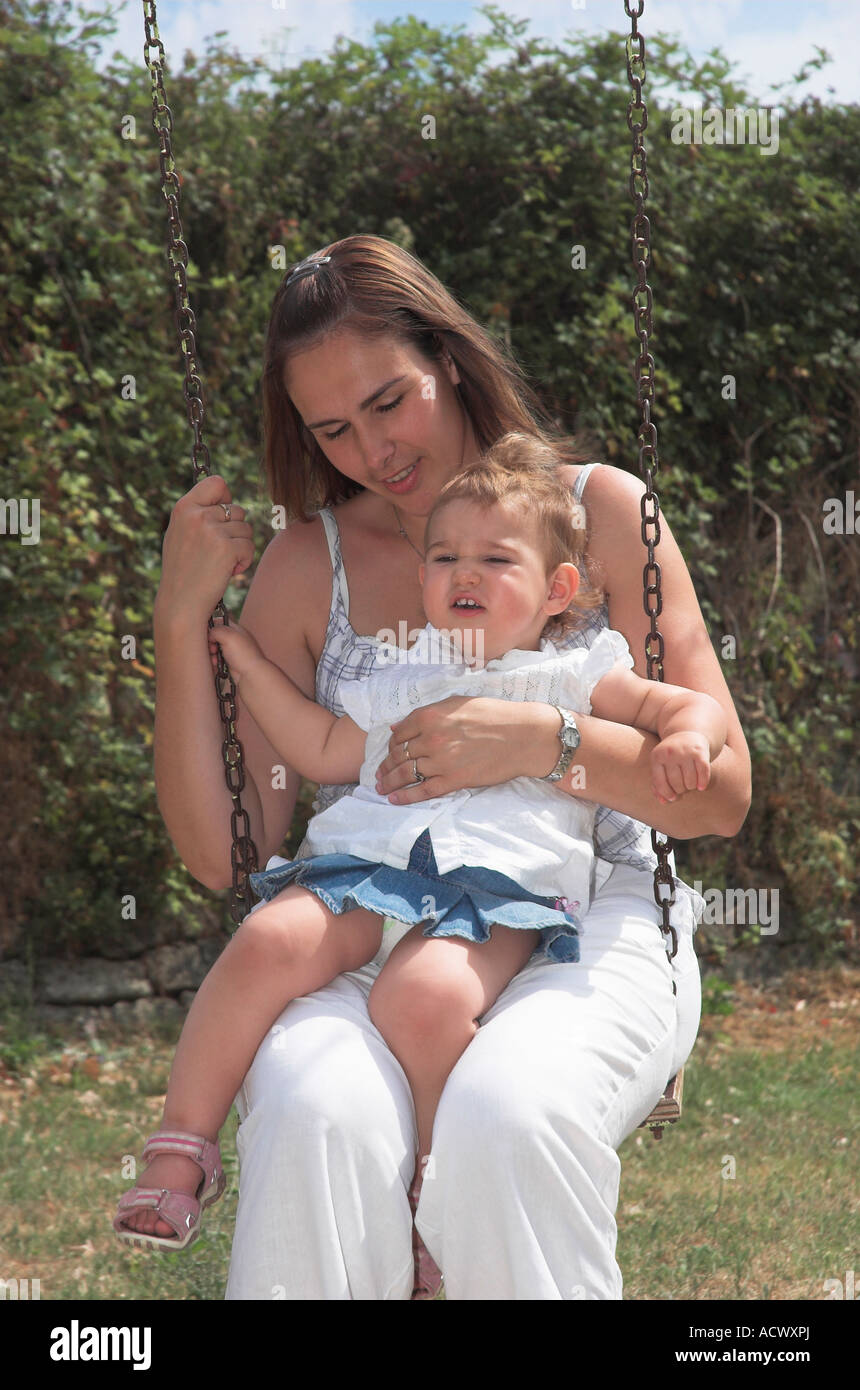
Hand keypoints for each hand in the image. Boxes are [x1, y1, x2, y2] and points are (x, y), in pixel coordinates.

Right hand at [155, 474, 253, 628]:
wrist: (181, 603)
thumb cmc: (182, 571)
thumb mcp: (180, 534)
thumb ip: (198, 514)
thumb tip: (225, 498)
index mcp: (183, 508)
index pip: (217, 483)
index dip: (226, 497)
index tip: (224, 515)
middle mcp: (197, 515)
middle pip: (237, 510)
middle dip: (235, 531)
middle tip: (219, 551)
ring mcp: (212, 531)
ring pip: (246, 529)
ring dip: (240, 547)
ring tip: (221, 563)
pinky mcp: (227, 548)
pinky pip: (249, 546)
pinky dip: (244, 561)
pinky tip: (228, 571)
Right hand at [208, 617, 265, 684]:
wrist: (250, 674)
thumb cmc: (243, 654)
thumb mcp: (228, 635)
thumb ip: (216, 630)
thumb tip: (210, 636)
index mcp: (236, 629)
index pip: (222, 621)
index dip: (213, 626)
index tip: (209, 633)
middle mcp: (234, 639)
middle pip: (215, 636)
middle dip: (210, 643)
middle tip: (213, 649)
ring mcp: (231, 651)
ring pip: (215, 649)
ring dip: (212, 654)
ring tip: (215, 659)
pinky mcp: (229, 662)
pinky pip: (217, 659)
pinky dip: (215, 662)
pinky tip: (216, 665)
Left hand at [373, 696, 559, 803]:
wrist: (522, 735)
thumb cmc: (493, 715)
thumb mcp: (457, 704)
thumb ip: (427, 714)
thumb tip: (397, 728)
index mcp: (430, 716)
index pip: (398, 734)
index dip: (390, 745)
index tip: (389, 753)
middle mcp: (432, 738)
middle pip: (398, 756)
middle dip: (385, 766)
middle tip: (378, 774)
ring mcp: (442, 761)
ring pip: (406, 773)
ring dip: (389, 782)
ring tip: (381, 787)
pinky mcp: (454, 780)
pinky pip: (423, 790)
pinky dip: (405, 796)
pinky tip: (394, 800)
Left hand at [650, 731, 711, 802]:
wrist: (687, 732)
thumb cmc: (672, 755)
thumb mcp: (660, 765)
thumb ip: (658, 783)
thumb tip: (663, 802)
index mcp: (656, 757)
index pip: (660, 782)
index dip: (666, 793)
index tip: (672, 798)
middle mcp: (670, 753)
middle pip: (676, 783)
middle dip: (680, 790)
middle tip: (682, 788)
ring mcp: (685, 751)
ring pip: (690, 781)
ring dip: (691, 787)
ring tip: (690, 784)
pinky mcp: (700, 751)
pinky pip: (703, 773)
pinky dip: (703, 783)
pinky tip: (701, 787)